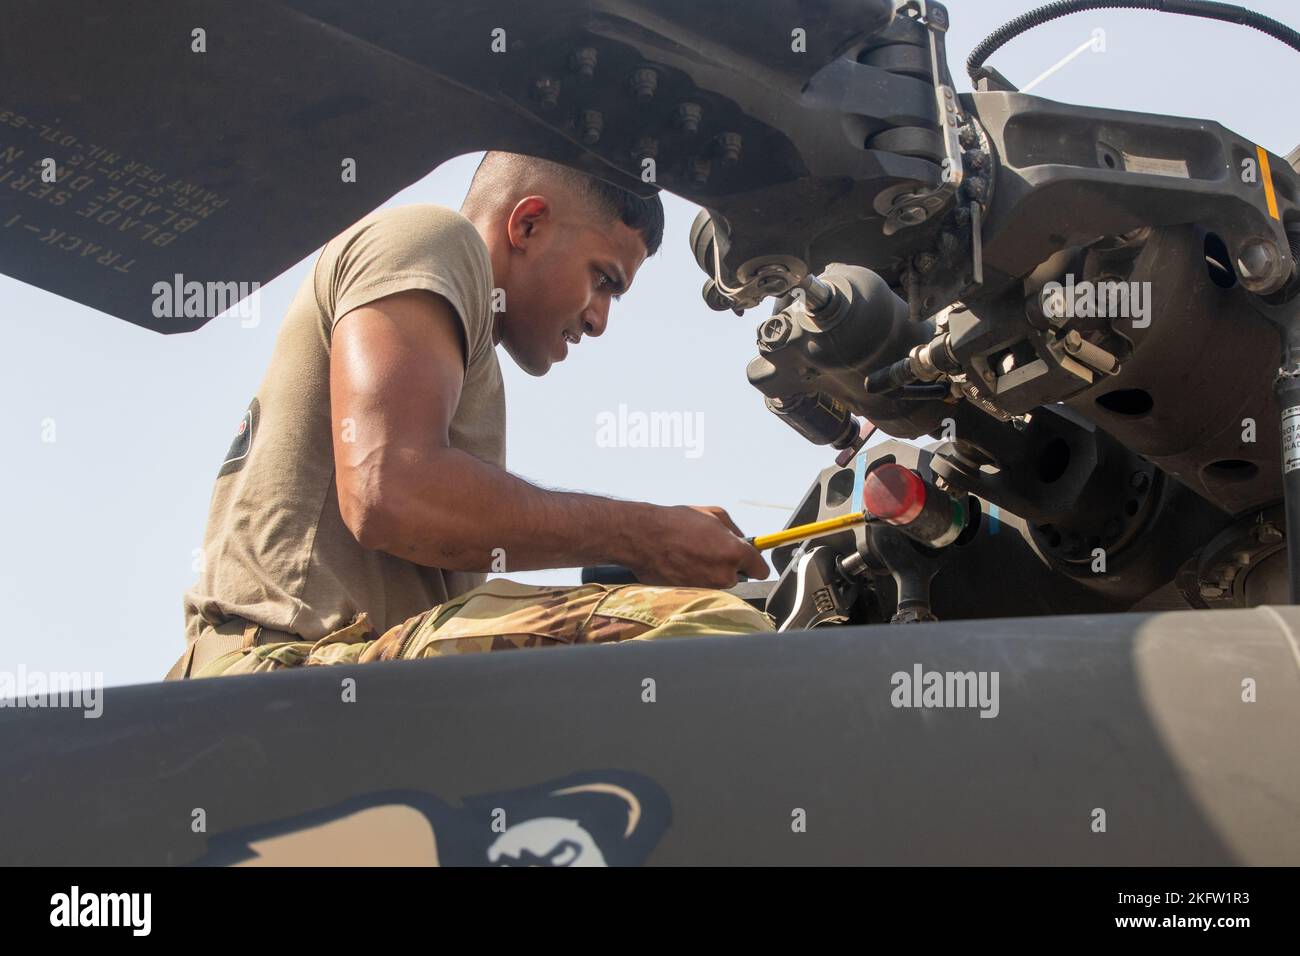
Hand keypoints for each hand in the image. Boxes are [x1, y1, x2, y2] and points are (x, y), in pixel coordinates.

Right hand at [625, 505, 769, 588]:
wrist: (643, 538)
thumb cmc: (676, 523)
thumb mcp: (713, 514)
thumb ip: (735, 530)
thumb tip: (744, 540)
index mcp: (733, 553)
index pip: (760, 570)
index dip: (755, 562)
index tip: (750, 559)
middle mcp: (723, 575)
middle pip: (738, 576)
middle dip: (728, 565)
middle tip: (709, 549)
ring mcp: (707, 588)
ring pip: (719, 582)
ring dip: (711, 572)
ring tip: (692, 554)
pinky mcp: (691, 595)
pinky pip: (702, 588)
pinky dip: (696, 579)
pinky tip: (683, 564)